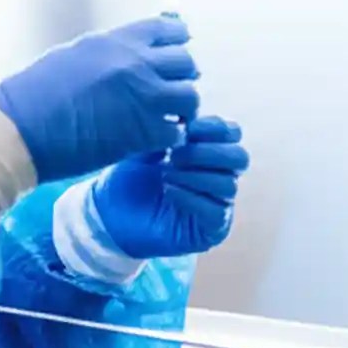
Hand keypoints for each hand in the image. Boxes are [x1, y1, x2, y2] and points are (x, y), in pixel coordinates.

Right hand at [0, 18, 198, 182]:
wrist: (21, 129)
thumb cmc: (33, 94)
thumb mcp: (73, 56)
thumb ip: (107, 54)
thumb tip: (126, 58)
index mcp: (117, 41)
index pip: (168, 30)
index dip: (175, 43)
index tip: (172, 55)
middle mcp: (136, 64)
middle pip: (186, 62)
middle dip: (180, 77)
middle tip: (168, 92)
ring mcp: (144, 98)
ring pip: (190, 97)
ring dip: (180, 109)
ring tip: (164, 119)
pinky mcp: (144, 133)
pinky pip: (177, 133)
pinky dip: (169, 139)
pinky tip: (153, 142)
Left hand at [92, 116, 248, 258]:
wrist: (109, 215)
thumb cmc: (128, 179)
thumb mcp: (144, 147)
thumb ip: (166, 131)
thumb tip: (183, 118)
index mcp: (208, 151)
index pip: (231, 134)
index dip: (215, 127)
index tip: (187, 126)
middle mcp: (218, 176)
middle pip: (239, 157)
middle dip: (207, 152)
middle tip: (175, 155)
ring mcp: (218, 204)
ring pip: (228, 184)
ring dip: (195, 175)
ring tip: (166, 174)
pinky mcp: (211, 230)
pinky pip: (216, 211)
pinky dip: (191, 197)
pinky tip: (168, 190)